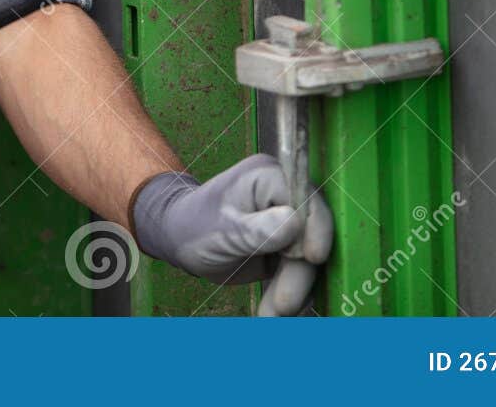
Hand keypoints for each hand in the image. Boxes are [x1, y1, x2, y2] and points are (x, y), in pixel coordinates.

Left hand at [131, 154, 333, 315]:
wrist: (179, 241)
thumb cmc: (194, 225)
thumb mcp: (223, 229)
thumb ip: (258, 229)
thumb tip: (295, 224)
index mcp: (269, 178)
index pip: (307, 200)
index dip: (316, 229)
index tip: (313, 258)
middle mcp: (284, 198)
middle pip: (309, 236)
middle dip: (298, 274)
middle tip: (283, 306)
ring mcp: (286, 224)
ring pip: (305, 262)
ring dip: (292, 292)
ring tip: (270, 317)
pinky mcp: (285, 249)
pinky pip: (295, 274)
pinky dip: (287, 294)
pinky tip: (274, 312)